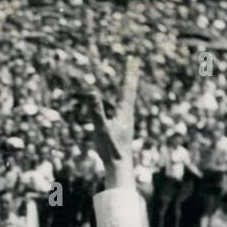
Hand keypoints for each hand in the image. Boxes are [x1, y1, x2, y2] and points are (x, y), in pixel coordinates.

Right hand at [89, 56, 140, 188]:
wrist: (120, 166)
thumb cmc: (110, 148)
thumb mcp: (101, 128)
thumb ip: (96, 111)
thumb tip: (92, 93)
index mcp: (124, 112)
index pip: (127, 88)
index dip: (129, 74)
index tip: (133, 60)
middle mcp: (128, 115)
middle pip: (130, 91)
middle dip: (131, 76)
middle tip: (134, 62)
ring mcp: (126, 122)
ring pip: (128, 100)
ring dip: (128, 87)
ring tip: (129, 79)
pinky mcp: (123, 129)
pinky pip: (124, 109)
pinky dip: (124, 100)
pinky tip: (121, 105)